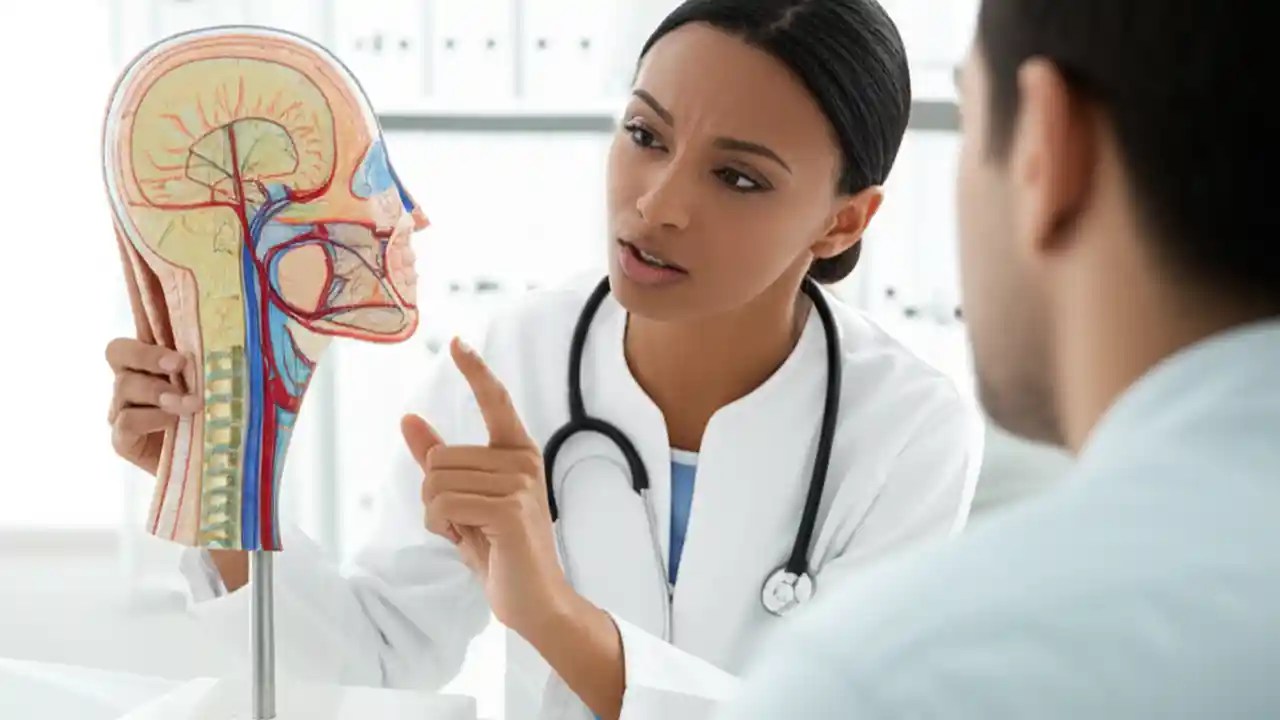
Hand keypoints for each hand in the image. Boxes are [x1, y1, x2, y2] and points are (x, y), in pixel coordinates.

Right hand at [105, 338, 201, 474]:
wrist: (209, 465)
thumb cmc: (213, 418)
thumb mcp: (210, 387)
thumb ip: (206, 368)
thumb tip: (229, 346)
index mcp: (148, 364)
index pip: (130, 339)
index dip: (146, 344)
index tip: (179, 357)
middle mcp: (129, 382)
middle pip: (117, 353)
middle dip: (148, 356)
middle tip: (179, 367)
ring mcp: (121, 410)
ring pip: (124, 385)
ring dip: (159, 391)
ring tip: (189, 404)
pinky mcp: (122, 440)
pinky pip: (125, 421)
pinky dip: (151, 419)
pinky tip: (173, 424)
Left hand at [402, 338, 572, 638]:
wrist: (533, 600)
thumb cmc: (500, 550)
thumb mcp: (464, 498)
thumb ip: (438, 457)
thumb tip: (409, 417)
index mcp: (517, 452)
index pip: (496, 399)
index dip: (475, 369)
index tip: (456, 342)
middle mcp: (521, 460)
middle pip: (438, 457)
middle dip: (432, 494)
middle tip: (462, 522)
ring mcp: (518, 483)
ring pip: (435, 481)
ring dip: (436, 514)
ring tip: (468, 532)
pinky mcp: (509, 509)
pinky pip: (442, 503)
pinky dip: (441, 526)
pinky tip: (467, 540)